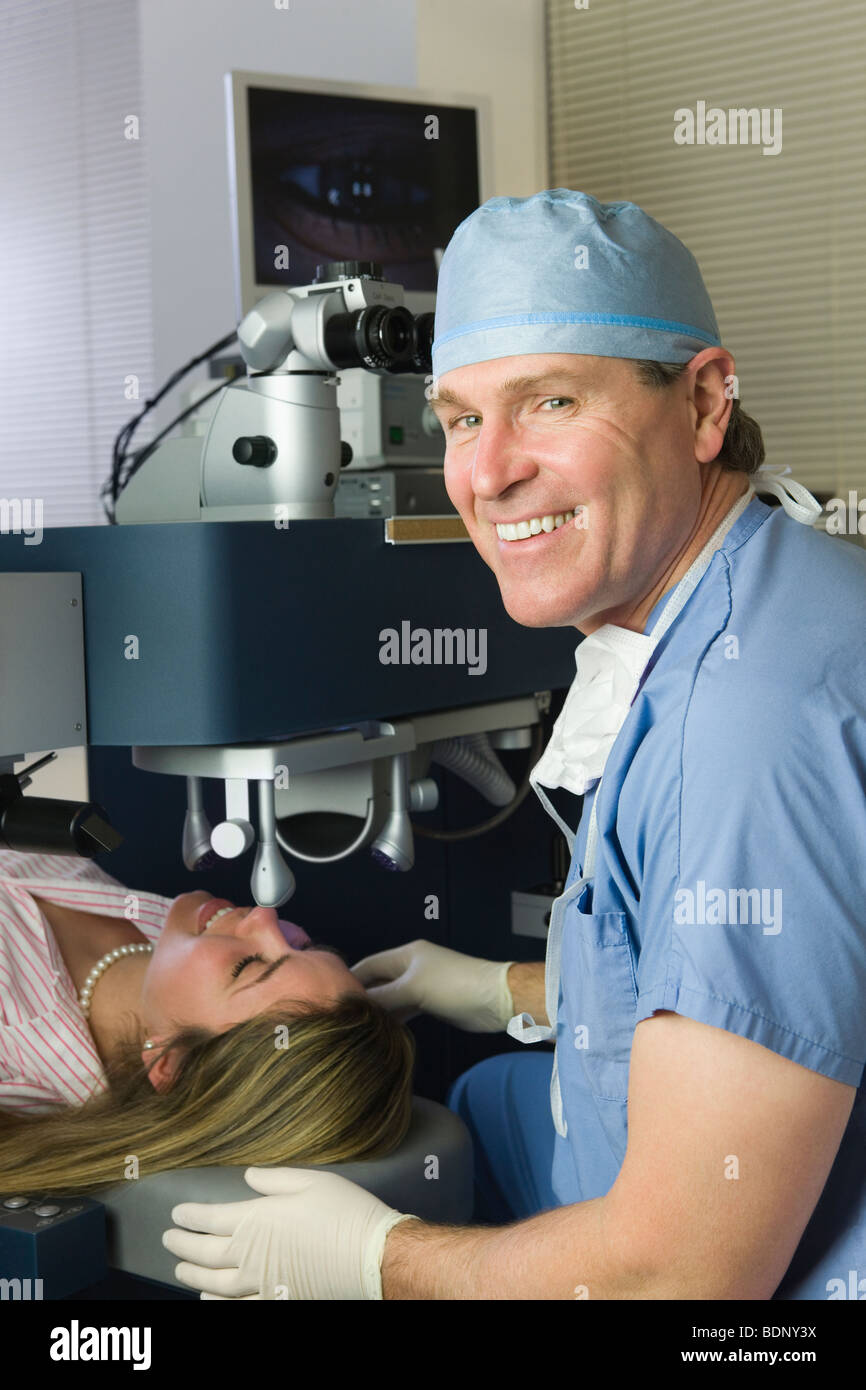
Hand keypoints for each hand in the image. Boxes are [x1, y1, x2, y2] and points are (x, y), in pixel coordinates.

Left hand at [162, 1167, 415, 1299]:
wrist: (370, 1256)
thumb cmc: (342, 1213)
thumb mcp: (310, 1181)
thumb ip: (274, 1179)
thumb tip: (248, 1177)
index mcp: (256, 1220)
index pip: (211, 1218)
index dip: (191, 1216)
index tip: (177, 1213)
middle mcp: (251, 1255)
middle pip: (205, 1253)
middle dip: (183, 1245)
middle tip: (168, 1239)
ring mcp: (261, 1283)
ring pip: (215, 1283)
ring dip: (193, 1275)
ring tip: (181, 1269)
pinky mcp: (276, 1300)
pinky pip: (237, 1305)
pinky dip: (217, 1302)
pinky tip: (208, 1298)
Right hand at [351, 938, 515, 1031]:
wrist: (494, 999)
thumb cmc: (453, 986)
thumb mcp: (413, 989)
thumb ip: (383, 997)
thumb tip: (354, 1006)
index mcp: (405, 955)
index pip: (368, 965)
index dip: (349, 979)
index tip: (329, 998)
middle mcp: (411, 967)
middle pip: (378, 981)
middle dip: (362, 997)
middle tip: (340, 1018)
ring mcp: (422, 985)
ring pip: (391, 997)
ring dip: (378, 1011)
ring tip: (356, 1028)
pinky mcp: (431, 1003)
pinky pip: (404, 1009)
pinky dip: (393, 1018)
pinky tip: (381, 1031)